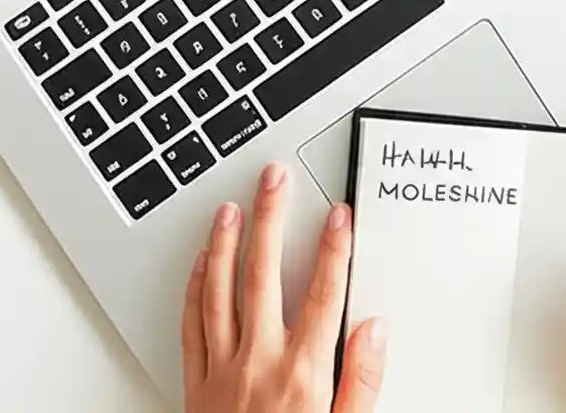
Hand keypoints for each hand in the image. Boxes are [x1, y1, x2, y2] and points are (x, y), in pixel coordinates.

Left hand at [182, 163, 386, 412]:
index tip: (340, 215)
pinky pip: (192, 324)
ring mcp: (221, 371)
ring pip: (220, 290)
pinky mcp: (195, 386)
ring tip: (233, 206)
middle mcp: (258, 363)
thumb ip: (361, 380)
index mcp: (302, 373)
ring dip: (228, 242)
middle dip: (273, 218)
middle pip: (266, 274)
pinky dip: (196, 287)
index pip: (324, 292)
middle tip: (275, 179)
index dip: (335, 247)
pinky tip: (203, 262)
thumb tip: (372, 329)